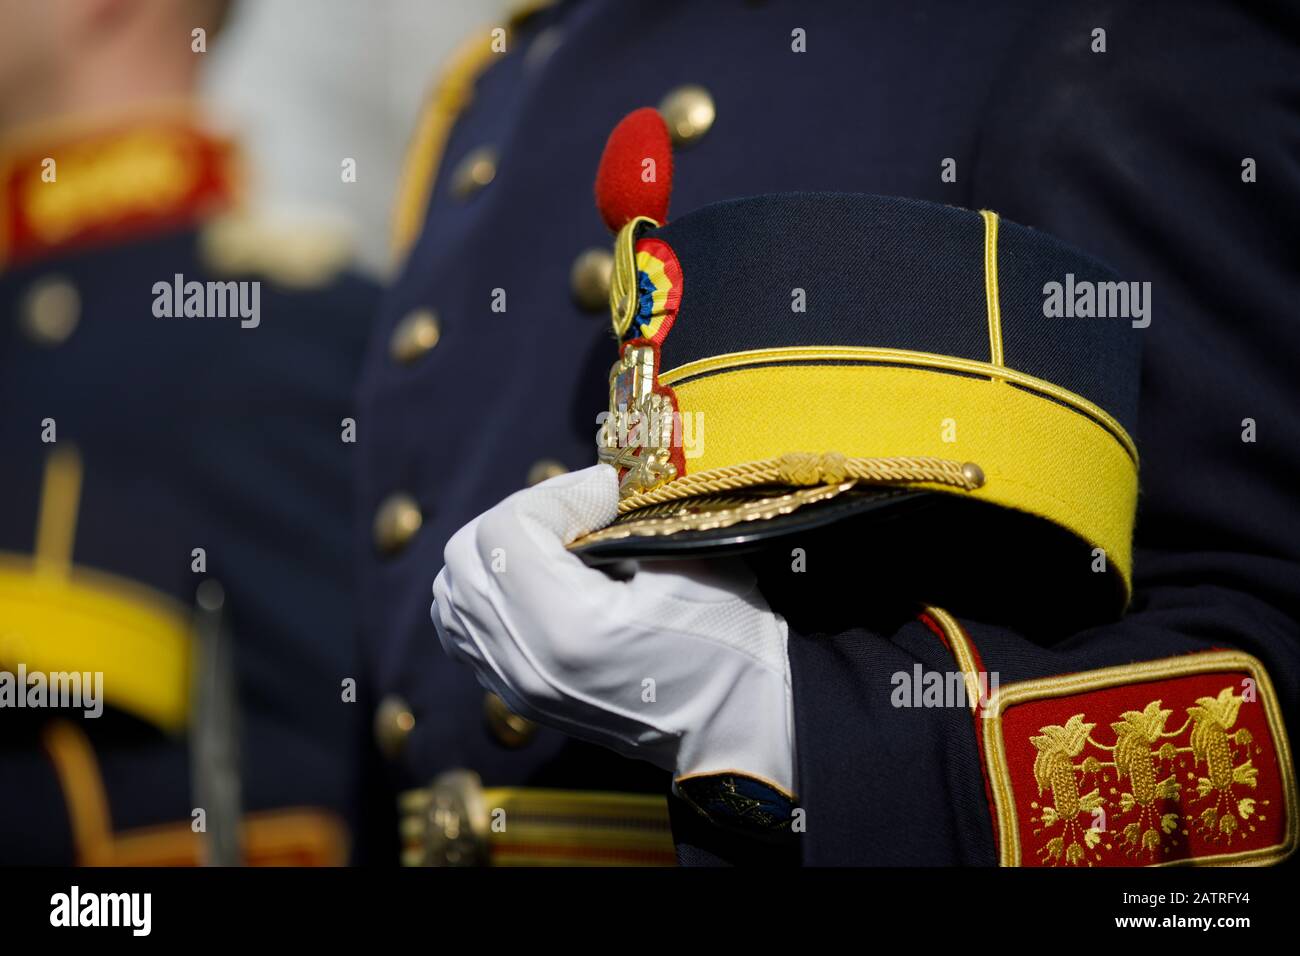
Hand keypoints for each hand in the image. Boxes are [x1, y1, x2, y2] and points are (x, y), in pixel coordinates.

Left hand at [431, 464, 794, 797]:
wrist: (735, 733)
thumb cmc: (729, 646)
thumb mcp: (690, 564)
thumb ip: (625, 517)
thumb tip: (589, 486)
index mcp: (568, 628)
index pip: (507, 528)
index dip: (555, 496)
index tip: (606, 496)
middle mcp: (524, 661)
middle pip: (467, 553)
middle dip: (522, 517)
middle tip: (580, 514)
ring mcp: (512, 684)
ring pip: (452, 589)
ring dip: (497, 551)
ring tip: (557, 546)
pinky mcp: (514, 695)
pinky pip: (460, 626)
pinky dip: (485, 591)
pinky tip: (536, 582)